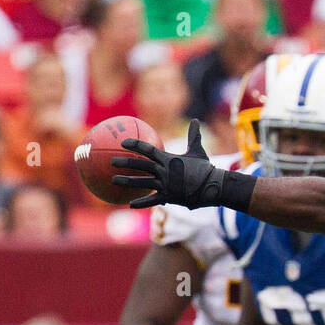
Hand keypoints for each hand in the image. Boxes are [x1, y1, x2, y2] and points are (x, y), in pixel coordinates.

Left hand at [112, 120, 249, 210]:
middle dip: (124, 162)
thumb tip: (196, 120)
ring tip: (113, 180)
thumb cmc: (205, 168)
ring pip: (142, 182)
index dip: (134, 145)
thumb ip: (194, 136)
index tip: (123, 143)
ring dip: (126, 181)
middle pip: (140, 165)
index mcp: (169, 158)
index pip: (148, 149)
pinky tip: (130, 204)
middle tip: (111, 161)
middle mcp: (164, 171)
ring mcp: (166, 184)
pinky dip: (141, 203)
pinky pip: (152, 200)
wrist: (213, 186)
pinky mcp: (169, 197)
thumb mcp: (199, 150)